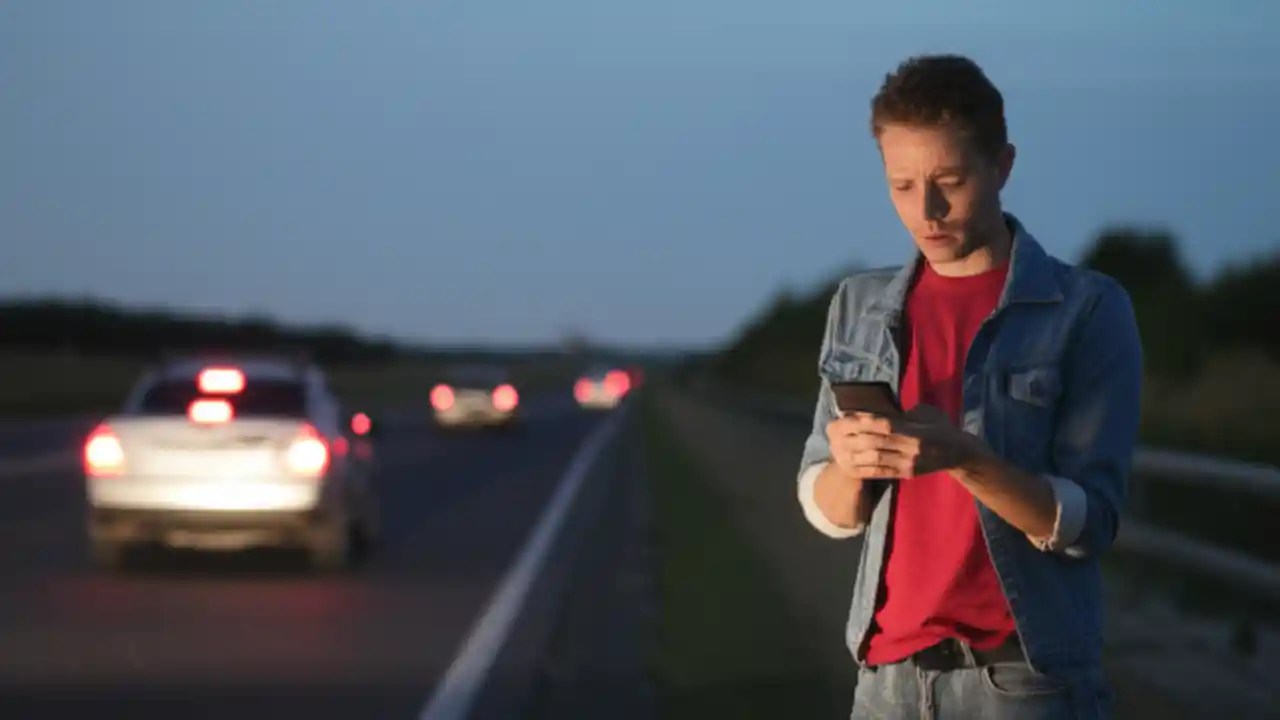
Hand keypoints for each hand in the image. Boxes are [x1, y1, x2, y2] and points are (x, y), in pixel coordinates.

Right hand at [824, 411, 917, 479]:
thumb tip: (900, 420)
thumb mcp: (856, 422)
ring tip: (914, 457)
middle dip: (896, 442)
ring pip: (876, 458)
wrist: (842, 458)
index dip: (877, 424)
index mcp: (838, 426)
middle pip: (871, 442)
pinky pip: (876, 472)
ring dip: (897, 458)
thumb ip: (871, 419)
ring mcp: (846, 461)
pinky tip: (906, 470)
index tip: (894, 426)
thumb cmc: (855, 434)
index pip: (860, 424)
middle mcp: (838, 443)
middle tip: (916, 444)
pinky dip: (892, 471)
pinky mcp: (853, 474)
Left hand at [826, 405, 991, 479]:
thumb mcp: (926, 412)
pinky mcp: (906, 474)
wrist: (960, 453)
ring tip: (835, 448)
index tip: (844, 417)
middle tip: (832, 432)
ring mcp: (907, 463)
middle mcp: (910, 447)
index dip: (862, 421)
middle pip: (874, 442)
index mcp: (915, 429)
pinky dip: (862, 468)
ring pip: (874, 459)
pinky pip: (880, 473)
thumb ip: (904, 412)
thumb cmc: (940, 427)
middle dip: (851, 437)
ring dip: (851, 454)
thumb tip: (878, 409)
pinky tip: (847, 464)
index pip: (884, 425)